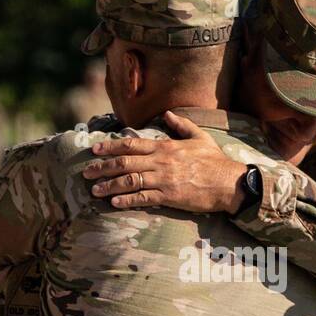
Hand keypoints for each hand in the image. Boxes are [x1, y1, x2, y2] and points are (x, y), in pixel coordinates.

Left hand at [83, 111, 247, 214]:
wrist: (229, 183)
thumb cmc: (215, 161)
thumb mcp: (199, 137)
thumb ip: (181, 124)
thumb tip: (167, 113)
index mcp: (165, 146)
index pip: (131, 144)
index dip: (110, 147)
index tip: (95, 149)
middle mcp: (160, 161)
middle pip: (124, 163)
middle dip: (102, 167)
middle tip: (86, 173)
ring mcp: (163, 179)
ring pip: (129, 181)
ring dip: (109, 186)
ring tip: (94, 191)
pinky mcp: (169, 197)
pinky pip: (142, 198)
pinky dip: (126, 200)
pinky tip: (114, 203)